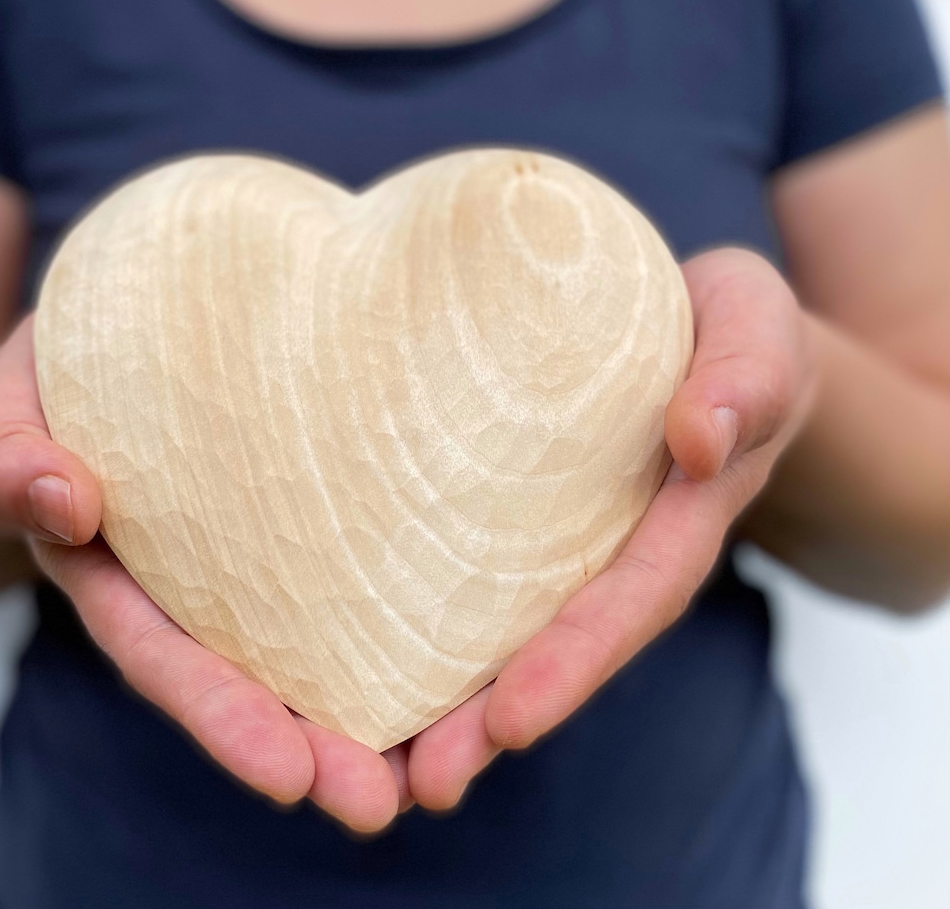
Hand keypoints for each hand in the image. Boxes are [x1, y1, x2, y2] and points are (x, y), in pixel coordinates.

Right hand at [0, 316, 411, 832]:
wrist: (123, 336)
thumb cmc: (60, 374)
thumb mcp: (13, 408)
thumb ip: (7, 461)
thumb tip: (65, 504)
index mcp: (123, 574)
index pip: (169, 656)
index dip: (223, 714)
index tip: (288, 774)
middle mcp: (199, 580)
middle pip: (257, 671)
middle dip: (314, 741)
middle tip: (379, 801)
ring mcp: (258, 550)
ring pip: (322, 631)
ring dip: (378, 699)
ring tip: (445, 761)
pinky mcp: (312, 506)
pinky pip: (359, 558)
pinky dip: (405, 606)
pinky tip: (470, 644)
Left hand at [403, 247, 818, 810]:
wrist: (704, 331)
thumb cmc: (734, 333)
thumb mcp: (756, 334)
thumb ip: (747, 382)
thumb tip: (700, 439)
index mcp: (679, 521)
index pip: (627, 602)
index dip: (573, 662)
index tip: (510, 720)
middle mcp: (620, 554)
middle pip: (559, 649)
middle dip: (494, 722)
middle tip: (424, 784)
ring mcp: (569, 546)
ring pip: (507, 633)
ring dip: (450, 705)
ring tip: (379, 767)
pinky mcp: (521, 520)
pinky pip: (473, 578)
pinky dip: (421, 629)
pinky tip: (359, 664)